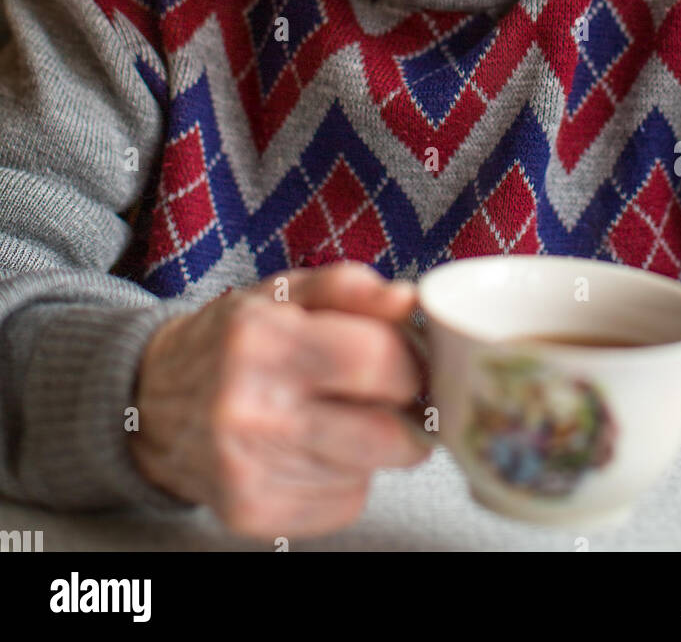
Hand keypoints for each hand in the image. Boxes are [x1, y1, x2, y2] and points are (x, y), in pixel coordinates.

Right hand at [129, 262, 430, 538]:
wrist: (150, 402)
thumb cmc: (230, 340)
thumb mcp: (282, 293)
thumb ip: (349, 288)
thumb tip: (407, 300)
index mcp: (262, 341)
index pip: (377, 361)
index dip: (410, 361)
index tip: (406, 360)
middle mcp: (251, 410)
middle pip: (387, 434)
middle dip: (406, 415)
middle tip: (389, 396)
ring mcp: (249, 470)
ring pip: (370, 471)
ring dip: (372, 445)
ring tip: (335, 416)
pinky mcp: (251, 514)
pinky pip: (344, 505)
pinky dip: (344, 478)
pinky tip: (313, 450)